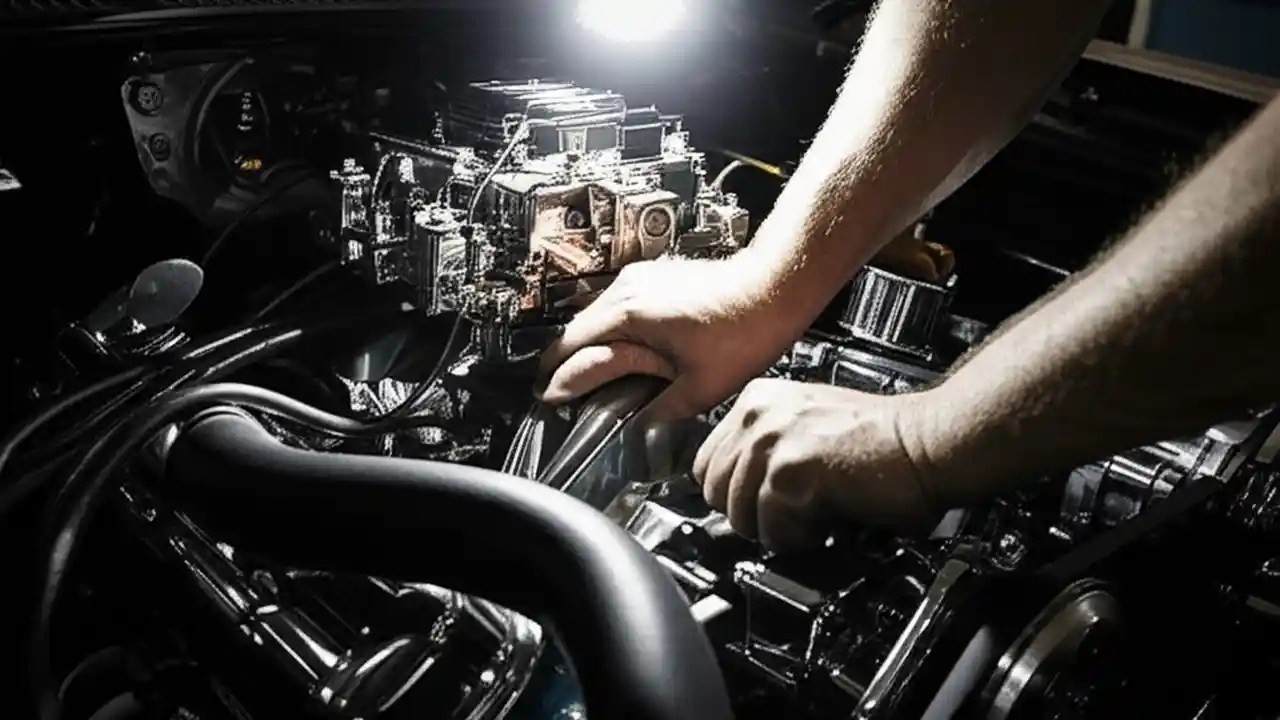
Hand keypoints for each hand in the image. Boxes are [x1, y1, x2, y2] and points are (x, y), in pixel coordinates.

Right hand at [537, 255, 803, 419]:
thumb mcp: (701, 387)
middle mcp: (627, 292)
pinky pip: (614, 305)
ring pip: (593, 315)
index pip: (571, 349)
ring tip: (578, 372)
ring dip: (583, 343)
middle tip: (554, 389)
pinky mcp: (653, 277)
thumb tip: (637, 436)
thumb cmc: (744, 331)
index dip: (555, 377)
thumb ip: (660, 413)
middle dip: (561, 361)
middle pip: (575, 330)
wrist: (772, 287)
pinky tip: (613, 347)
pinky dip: (605, 328)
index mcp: (629, 317)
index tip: (547, 398)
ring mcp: (639, 279)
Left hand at [692, 378, 941, 549]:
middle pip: (717, 494)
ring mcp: (772, 443)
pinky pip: (773, 531)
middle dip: (754, 515)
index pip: (706, 464)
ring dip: (779, 530)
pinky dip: (801, 540)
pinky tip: (829, 522)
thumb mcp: (807, 426)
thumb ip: (766, 450)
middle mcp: (758, 415)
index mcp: (757, 400)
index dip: (734, 495)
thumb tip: (737, 494)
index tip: (761, 504)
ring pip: (741, 517)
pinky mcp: (792, 474)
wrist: (932, 443)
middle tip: (795, 515)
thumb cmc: (885, 441)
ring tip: (816, 516)